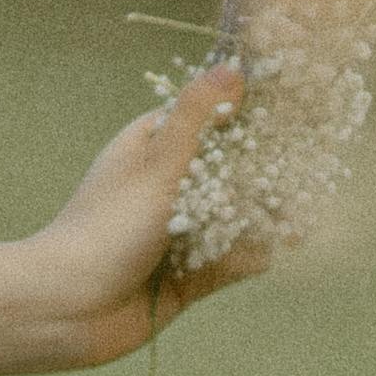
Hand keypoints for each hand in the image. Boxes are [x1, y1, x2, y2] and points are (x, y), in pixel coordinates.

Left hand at [16, 66, 276, 366]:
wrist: (67, 309)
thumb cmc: (107, 227)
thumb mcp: (157, 164)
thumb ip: (196, 118)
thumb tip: (233, 67)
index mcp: (152, 149)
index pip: (209, 121)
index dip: (248, 117)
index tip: (291, 115)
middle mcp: (166, 187)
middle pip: (229, 173)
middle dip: (264, 178)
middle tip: (307, 178)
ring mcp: (177, 232)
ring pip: (234, 219)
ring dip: (260, 222)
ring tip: (295, 226)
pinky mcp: (186, 274)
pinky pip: (228, 261)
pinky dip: (244, 259)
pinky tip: (263, 256)